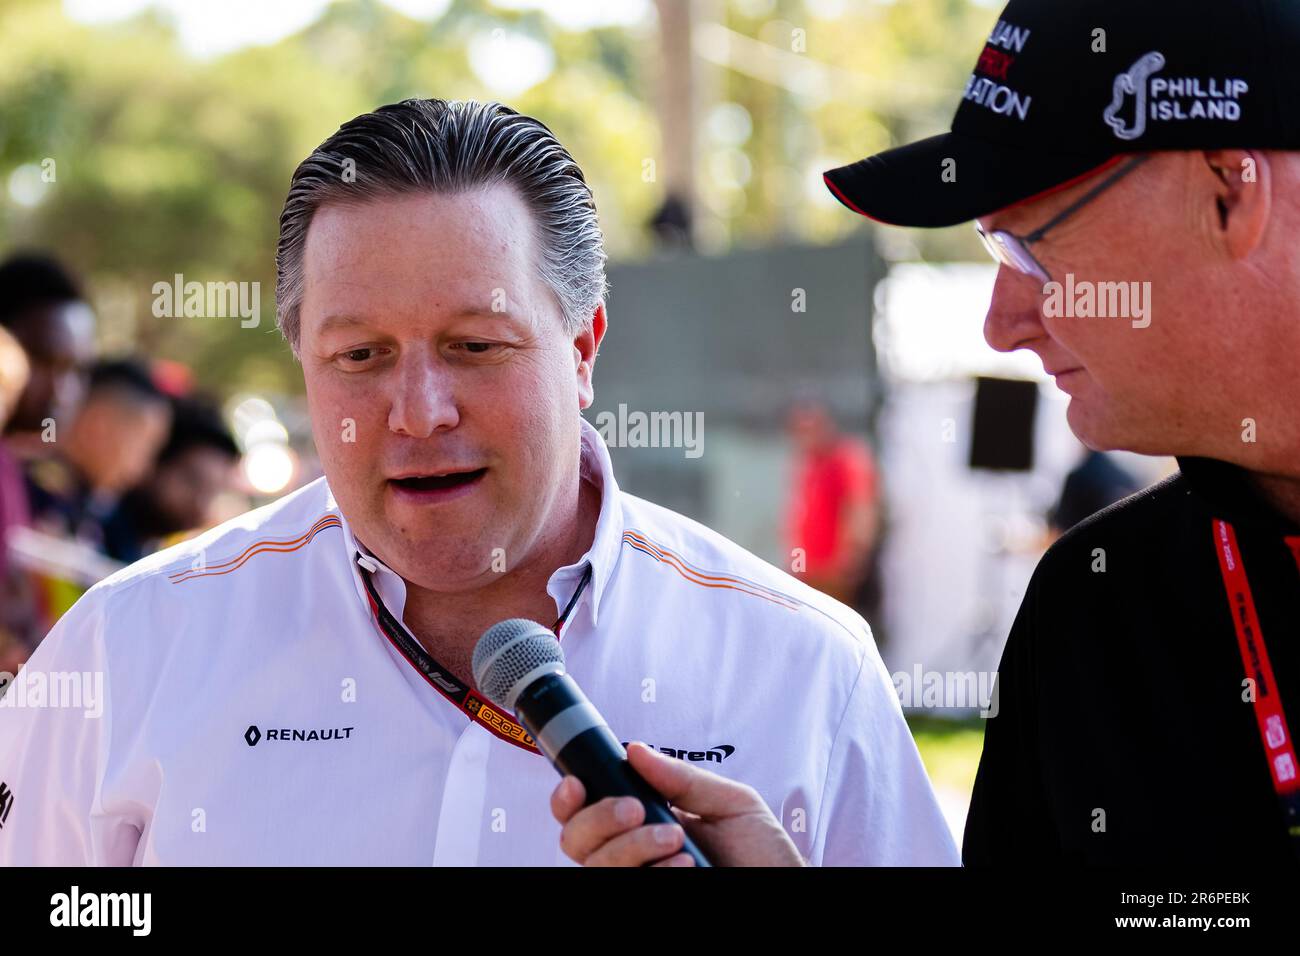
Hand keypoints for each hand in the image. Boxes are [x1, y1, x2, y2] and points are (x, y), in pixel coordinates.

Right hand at [549, 741, 805, 866]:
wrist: (786, 887)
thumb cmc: (766, 856)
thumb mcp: (731, 803)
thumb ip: (683, 778)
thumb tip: (635, 750)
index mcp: (645, 822)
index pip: (586, 812)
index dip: (569, 798)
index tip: (577, 784)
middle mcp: (633, 855)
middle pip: (576, 839)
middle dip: (600, 818)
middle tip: (637, 810)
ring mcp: (639, 880)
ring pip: (596, 866)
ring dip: (632, 847)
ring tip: (677, 843)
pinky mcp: (645, 903)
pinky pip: (622, 889)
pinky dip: (655, 875)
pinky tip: (684, 870)